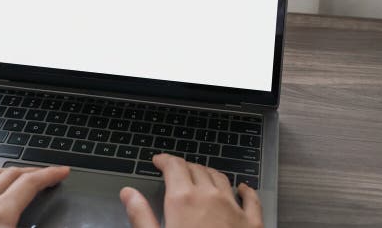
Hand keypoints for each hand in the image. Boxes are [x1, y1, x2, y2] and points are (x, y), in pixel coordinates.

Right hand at [119, 154, 262, 227]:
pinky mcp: (252, 223)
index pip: (174, 166)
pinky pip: (251, 198)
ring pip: (221, 178)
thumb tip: (129, 194)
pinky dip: (245, 190)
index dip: (165, 160)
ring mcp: (234, 208)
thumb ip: (141, 216)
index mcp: (183, 201)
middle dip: (184, 167)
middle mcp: (210, 197)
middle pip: (196, 169)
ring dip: (209, 174)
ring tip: (201, 176)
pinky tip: (242, 188)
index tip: (159, 161)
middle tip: (176, 171)